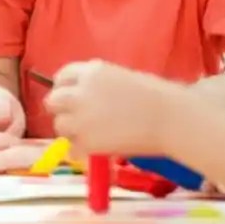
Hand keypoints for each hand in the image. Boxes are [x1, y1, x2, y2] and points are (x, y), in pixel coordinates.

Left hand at [45, 61, 180, 156]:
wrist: (172, 119)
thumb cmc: (158, 96)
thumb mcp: (123, 78)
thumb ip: (99, 85)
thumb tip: (86, 96)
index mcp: (91, 72)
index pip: (62, 77)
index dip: (65, 88)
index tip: (72, 98)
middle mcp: (80, 92)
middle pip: (52, 101)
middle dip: (62, 110)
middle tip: (78, 119)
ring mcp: (80, 118)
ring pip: (59, 125)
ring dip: (71, 131)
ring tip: (91, 135)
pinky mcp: (86, 142)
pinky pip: (71, 149)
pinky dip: (80, 151)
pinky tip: (96, 150)